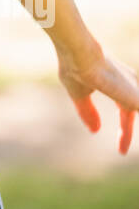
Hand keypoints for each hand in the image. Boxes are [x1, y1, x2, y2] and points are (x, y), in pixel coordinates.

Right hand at [57, 39, 138, 153]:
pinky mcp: (135, 98)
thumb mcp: (80, 95)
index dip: (125, 132)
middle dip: (130, 133)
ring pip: (138, 108)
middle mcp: (131, 87)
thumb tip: (95, 130)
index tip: (120, 151)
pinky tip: (130, 121)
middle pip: (134, 115)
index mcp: (119, 86)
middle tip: (122, 153)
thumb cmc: (75, 68)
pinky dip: (131, 123)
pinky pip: (137, 108)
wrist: (79, 55)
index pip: (127, 114)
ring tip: (127, 144)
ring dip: (131, 127)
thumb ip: (88, 112)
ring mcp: (135, 91)